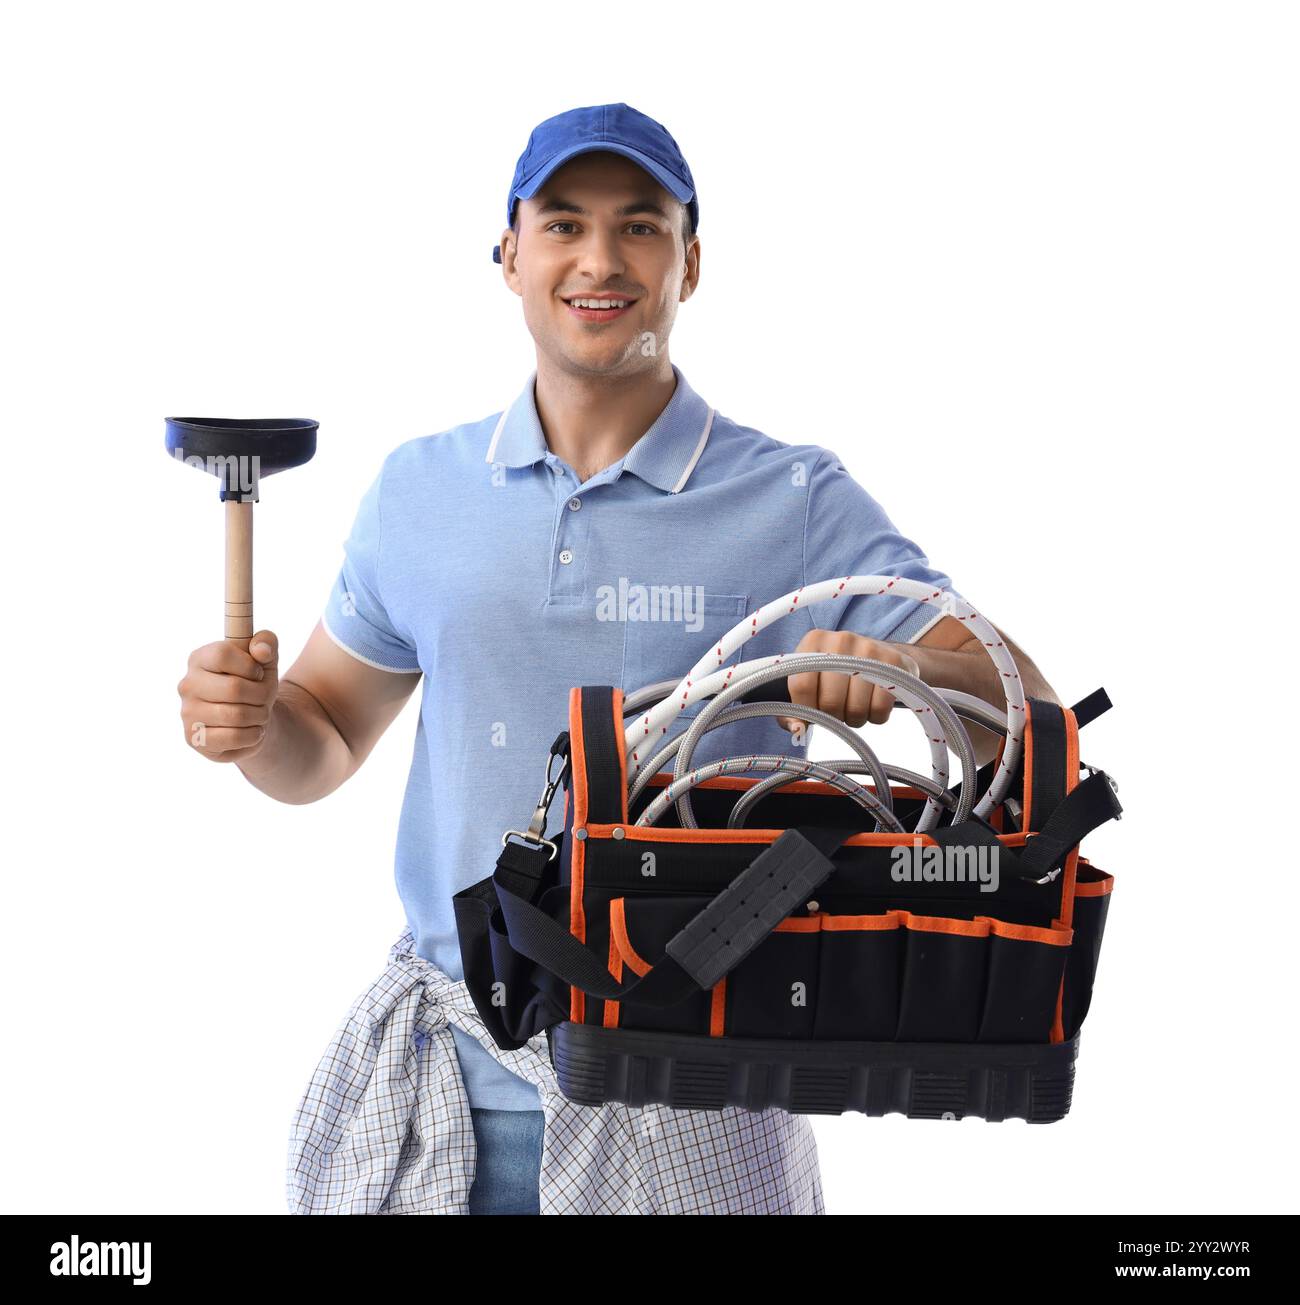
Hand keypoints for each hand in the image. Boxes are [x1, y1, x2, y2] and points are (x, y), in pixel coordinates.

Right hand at [177, 630, 279, 761]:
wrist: (253, 720)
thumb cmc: (255, 685)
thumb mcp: (266, 659)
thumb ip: (267, 642)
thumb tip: (261, 650)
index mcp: (199, 658)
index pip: (223, 654)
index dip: (250, 665)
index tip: (257, 673)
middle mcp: (187, 685)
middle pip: (234, 688)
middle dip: (261, 695)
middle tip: (263, 698)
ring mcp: (187, 713)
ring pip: (236, 715)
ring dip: (259, 715)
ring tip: (259, 714)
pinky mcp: (194, 739)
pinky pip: (233, 737)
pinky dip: (253, 735)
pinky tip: (252, 730)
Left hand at [777, 629, 918, 731]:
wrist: (880, 658)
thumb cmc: (837, 676)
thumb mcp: (811, 681)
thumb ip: (793, 708)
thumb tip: (797, 729)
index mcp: (814, 641)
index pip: (802, 686)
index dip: (805, 710)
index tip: (811, 715)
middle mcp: (841, 640)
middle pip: (830, 701)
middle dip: (833, 716)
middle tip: (837, 710)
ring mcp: (870, 648)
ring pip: (856, 708)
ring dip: (855, 718)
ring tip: (854, 706)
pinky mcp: (894, 662)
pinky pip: (880, 708)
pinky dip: (876, 717)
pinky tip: (872, 705)